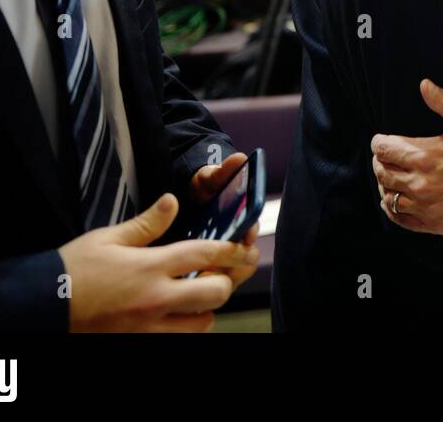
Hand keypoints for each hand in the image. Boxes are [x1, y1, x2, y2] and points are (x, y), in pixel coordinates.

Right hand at [58, 193, 258, 331]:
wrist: (40, 307)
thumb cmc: (72, 269)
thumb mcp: (107, 238)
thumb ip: (146, 223)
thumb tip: (173, 201)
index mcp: (150, 266)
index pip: (206, 254)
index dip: (231, 249)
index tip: (244, 246)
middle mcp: (156, 299)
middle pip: (215, 292)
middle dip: (226, 280)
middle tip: (221, 271)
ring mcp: (150, 326)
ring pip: (203, 322)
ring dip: (208, 307)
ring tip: (200, 293)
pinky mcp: (141, 343)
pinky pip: (180, 338)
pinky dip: (188, 326)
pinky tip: (180, 313)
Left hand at [190, 153, 260, 288]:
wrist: (190, 198)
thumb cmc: (204, 188)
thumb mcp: (209, 178)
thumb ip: (223, 171)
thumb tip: (239, 157)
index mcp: (242, 218)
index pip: (252, 228)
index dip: (250, 231)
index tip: (245, 233)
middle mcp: (238, 240)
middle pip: (246, 257)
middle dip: (237, 262)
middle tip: (224, 264)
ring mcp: (226, 257)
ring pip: (234, 274)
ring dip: (224, 277)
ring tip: (207, 277)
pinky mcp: (211, 271)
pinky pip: (215, 284)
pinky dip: (209, 285)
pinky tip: (196, 284)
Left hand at [370, 79, 442, 233]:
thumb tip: (423, 85)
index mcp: (424, 155)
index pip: (384, 149)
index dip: (379, 143)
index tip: (382, 141)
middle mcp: (419, 182)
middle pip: (382, 172)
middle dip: (379, 162)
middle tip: (384, 158)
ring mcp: (425, 206)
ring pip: (389, 197)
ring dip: (385, 186)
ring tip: (389, 179)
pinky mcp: (433, 224)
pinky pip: (401, 220)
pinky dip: (392, 210)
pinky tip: (394, 203)